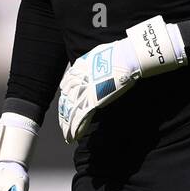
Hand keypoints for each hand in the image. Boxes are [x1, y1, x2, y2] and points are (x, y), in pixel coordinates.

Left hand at [58, 14, 186, 143]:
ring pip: (71, 111)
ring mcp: (84, 91)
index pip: (67, 85)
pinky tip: (74, 136)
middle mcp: (78, 79)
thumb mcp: (101, 54)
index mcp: (79, 67)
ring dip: (68, 125)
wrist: (126, 57)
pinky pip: (81, 117)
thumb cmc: (120, 54)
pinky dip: (77, 129)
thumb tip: (100, 64)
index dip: (66, 97)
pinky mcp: (93, 101)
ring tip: (67, 135)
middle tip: (63, 124)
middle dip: (64, 114)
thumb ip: (96, 62)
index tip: (66, 104)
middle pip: (66, 100)